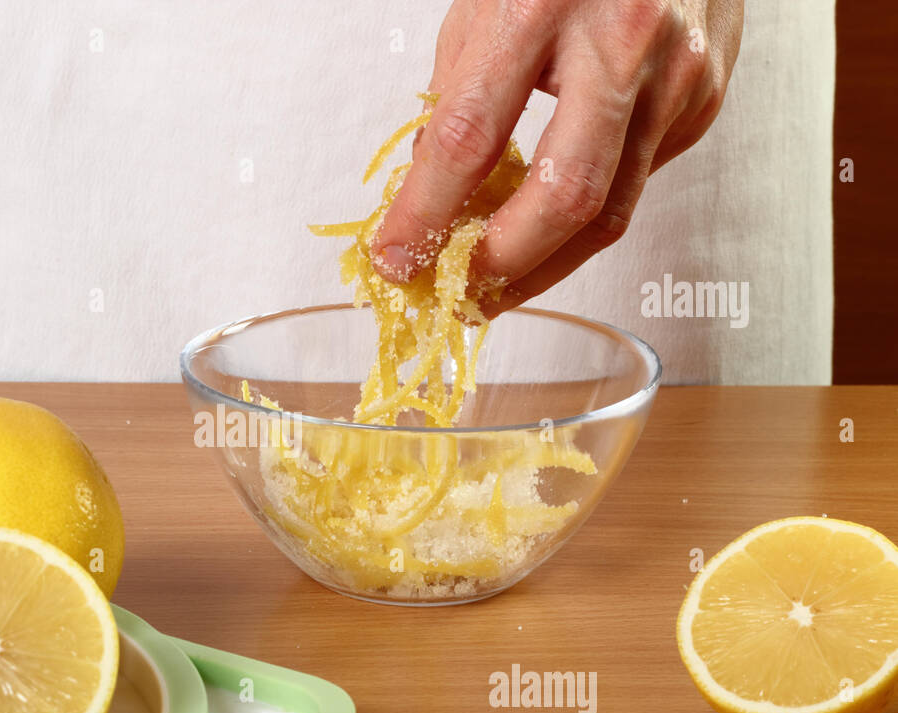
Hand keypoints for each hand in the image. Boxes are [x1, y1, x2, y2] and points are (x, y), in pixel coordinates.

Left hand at [372, 0, 742, 311]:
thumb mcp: (487, 0)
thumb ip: (458, 96)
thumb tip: (432, 194)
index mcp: (542, 5)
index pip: (471, 138)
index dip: (426, 213)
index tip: (395, 260)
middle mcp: (624, 44)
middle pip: (563, 198)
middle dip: (501, 266)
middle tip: (458, 296)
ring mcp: (678, 77)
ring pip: (610, 214)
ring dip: (543, 268)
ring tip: (494, 288)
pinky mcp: (705, 101)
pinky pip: (637, 184)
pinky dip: (585, 218)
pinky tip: (549, 224)